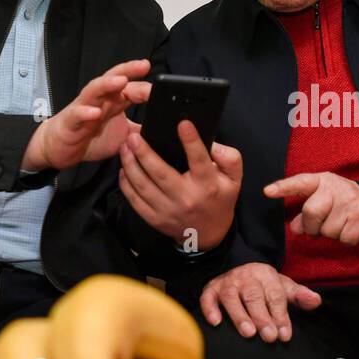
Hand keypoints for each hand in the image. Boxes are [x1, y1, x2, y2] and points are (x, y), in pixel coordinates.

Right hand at [22, 61, 151, 171]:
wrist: (59, 149)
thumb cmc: (91, 137)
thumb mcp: (123, 136)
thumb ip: (142, 131)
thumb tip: (164, 131)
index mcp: (113, 101)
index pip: (130, 87)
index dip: (145, 85)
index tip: (164, 84)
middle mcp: (100, 100)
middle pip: (114, 80)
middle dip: (128, 71)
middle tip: (143, 65)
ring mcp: (84, 108)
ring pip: (95, 90)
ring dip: (107, 84)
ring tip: (121, 81)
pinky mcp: (70, 122)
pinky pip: (77, 115)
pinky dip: (86, 112)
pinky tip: (94, 112)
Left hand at [117, 120, 241, 249]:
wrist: (209, 235)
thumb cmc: (220, 199)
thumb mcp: (234, 179)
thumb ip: (229, 158)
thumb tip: (212, 144)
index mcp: (207, 185)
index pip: (199, 160)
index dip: (191, 141)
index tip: (183, 124)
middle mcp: (186, 198)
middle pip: (161, 173)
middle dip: (144, 153)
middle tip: (133, 136)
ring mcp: (168, 210)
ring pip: (143, 186)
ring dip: (130, 165)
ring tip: (124, 148)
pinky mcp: (155, 219)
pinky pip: (135, 201)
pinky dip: (126, 184)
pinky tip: (124, 169)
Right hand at [199, 263, 320, 341]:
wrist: (239, 272)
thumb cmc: (264, 286)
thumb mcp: (282, 287)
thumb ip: (298, 295)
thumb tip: (316, 301)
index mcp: (266, 275)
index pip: (275, 296)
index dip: (281, 315)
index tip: (285, 335)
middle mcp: (246, 277)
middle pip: (254, 297)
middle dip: (262, 317)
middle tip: (269, 337)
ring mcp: (227, 283)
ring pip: (232, 297)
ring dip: (239, 315)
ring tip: (248, 333)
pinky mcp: (211, 289)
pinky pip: (207, 297)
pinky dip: (210, 309)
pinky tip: (215, 322)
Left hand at [263, 172, 358, 245]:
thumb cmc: (339, 202)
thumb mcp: (322, 199)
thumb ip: (305, 213)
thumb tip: (295, 228)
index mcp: (322, 181)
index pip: (300, 183)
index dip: (283, 187)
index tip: (267, 191)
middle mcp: (337, 187)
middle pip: (312, 212)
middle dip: (312, 227)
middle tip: (320, 226)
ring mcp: (352, 201)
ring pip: (329, 231)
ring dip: (331, 234)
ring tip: (340, 224)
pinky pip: (345, 239)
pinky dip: (345, 240)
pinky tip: (350, 230)